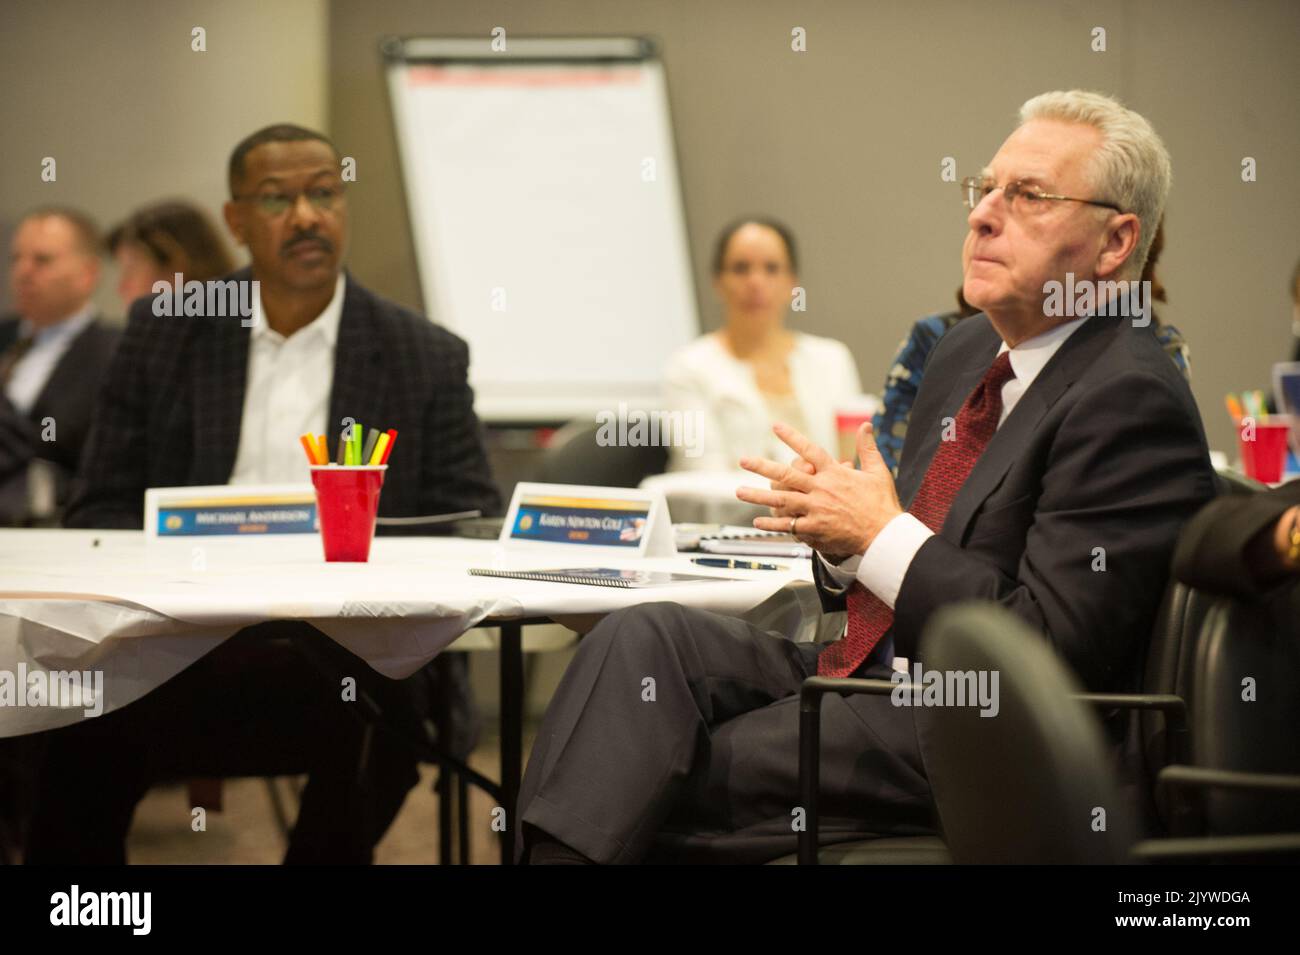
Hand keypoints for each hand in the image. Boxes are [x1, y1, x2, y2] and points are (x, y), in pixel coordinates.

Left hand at [735, 421, 902, 557]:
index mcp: (835, 473)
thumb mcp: (878, 470)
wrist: (884, 534)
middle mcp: (821, 489)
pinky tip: (757, 521)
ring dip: (758, 496)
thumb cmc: (882, 503)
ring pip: (781, 500)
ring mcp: (816, 509)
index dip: (792, 437)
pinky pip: (789, 526)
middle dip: (762, 467)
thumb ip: (867, 447)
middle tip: (743, 461)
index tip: (775, 426)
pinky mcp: (815, 528)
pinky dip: (772, 524)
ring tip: (739, 491)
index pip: (809, 450)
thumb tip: (866, 424)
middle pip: (787, 475)